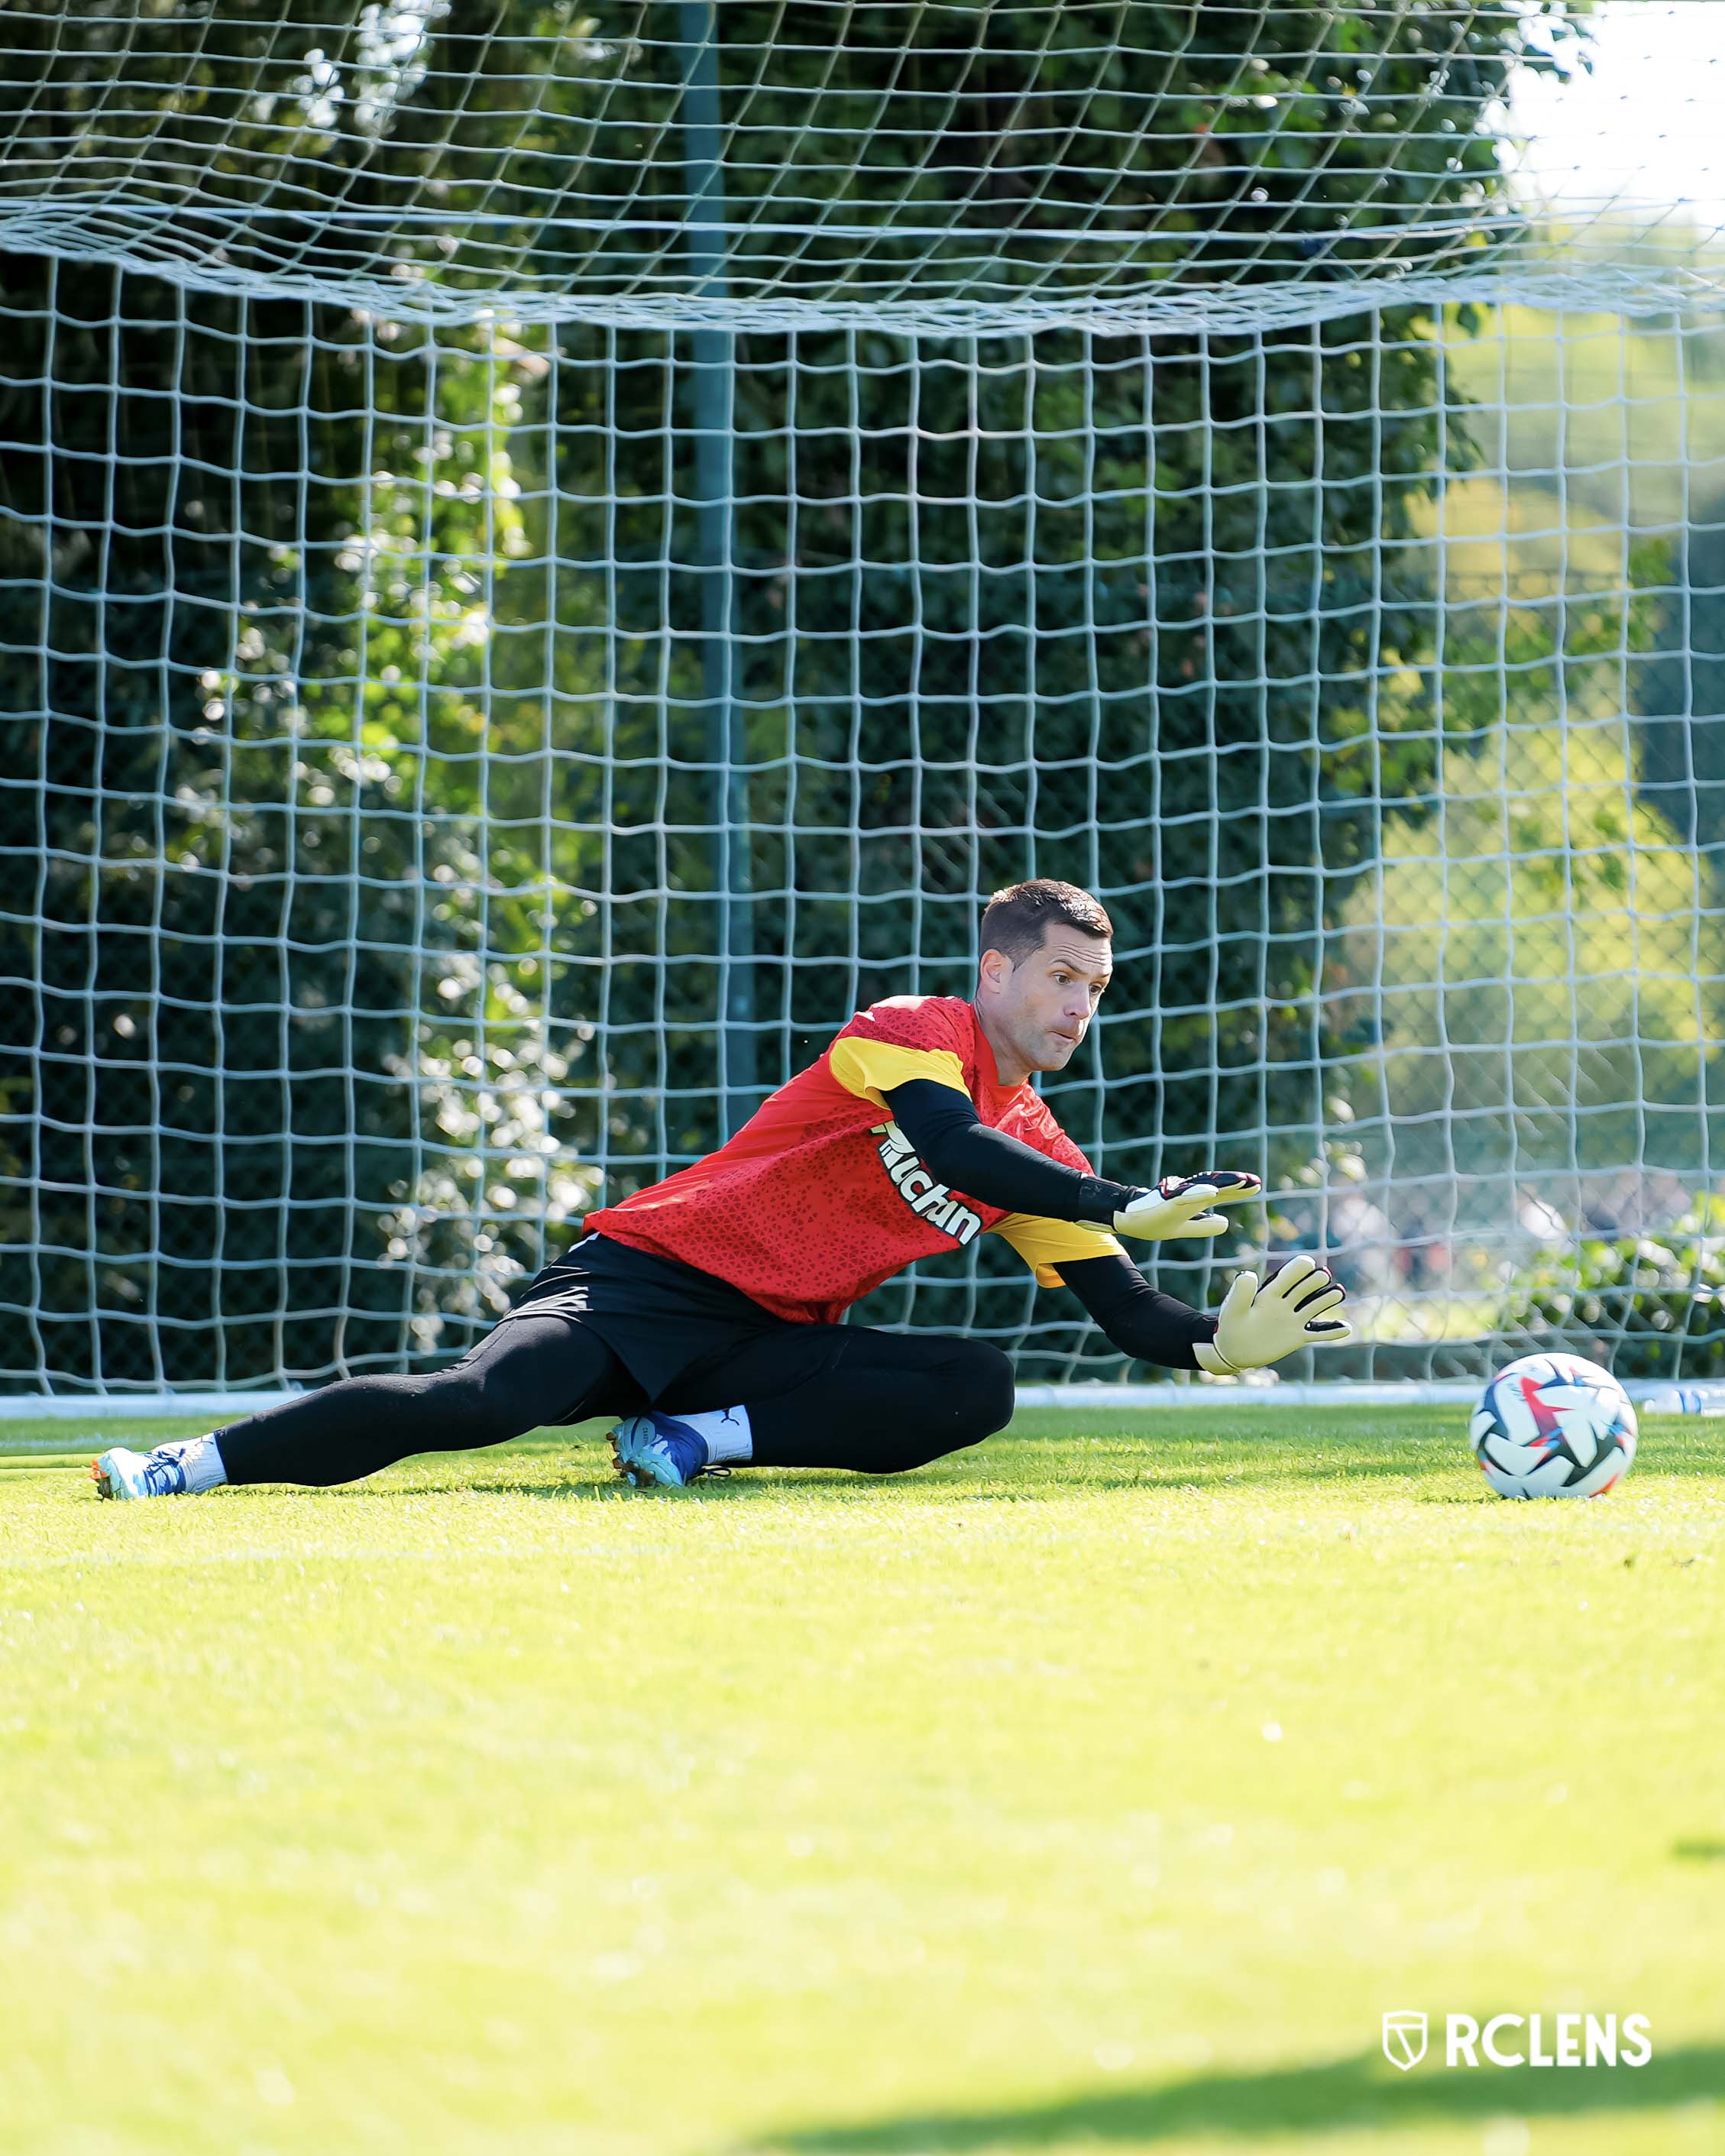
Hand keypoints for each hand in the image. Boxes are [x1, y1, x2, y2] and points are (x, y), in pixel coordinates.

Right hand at [1112, 1170, 1260, 1240]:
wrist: (1125, 1217)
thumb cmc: (1152, 1220)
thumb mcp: (1183, 1227)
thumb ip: (1203, 1226)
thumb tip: (1226, 1224)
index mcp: (1193, 1200)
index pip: (1221, 1193)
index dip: (1239, 1190)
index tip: (1257, 1185)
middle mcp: (1187, 1194)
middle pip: (1216, 1187)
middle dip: (1236, 1184)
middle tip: (1256, 1181)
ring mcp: (1177, 1197)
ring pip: (1203, 1188)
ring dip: (1222, 1185)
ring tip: (1240, 1182)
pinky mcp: (1166, 1202)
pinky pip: (1184, 1197)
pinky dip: (1198, 1193)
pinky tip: (1212, 1193)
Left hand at [1194, 1255, 1352, 1374]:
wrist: (1233, 1350)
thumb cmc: (1230, 1326)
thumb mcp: (1232, 1309)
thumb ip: (1240, 1292)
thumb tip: (1248, 1274)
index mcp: (1269, 1293)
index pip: (1287, 1276)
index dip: (1297, 1268)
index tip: (1307, 1262)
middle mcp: (1284, 1304)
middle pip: (1305, 1288)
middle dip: (1314, 1281)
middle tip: (1323, 1276)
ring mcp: (1292, 1320)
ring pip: (1315, 1307)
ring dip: (1327, 1300)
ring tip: (1338, 1293)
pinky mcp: (1297, 1337)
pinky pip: (1317, 1333)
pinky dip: (1332, 1332)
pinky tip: (1347, 1328)